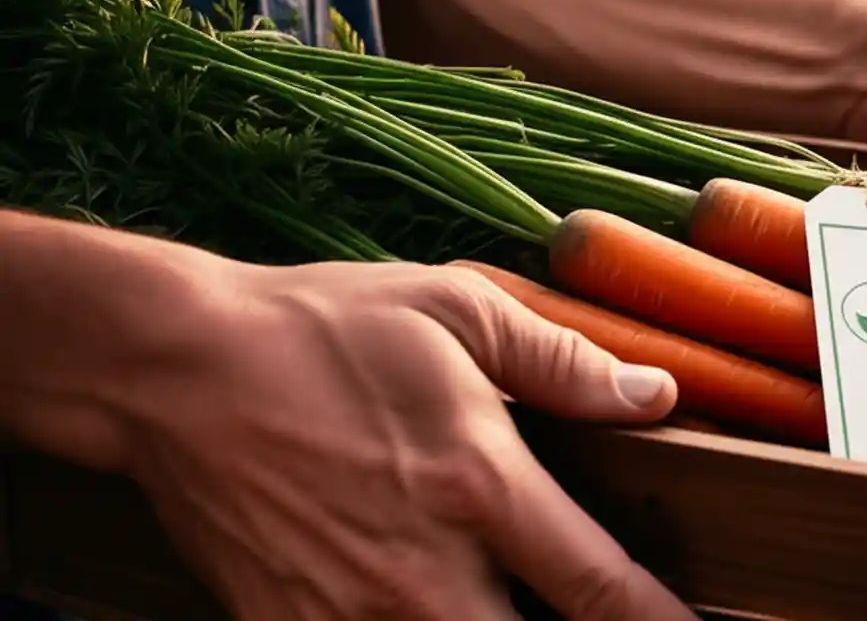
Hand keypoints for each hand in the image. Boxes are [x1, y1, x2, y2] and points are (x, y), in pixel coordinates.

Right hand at [111, 259, 695, 619]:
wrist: (175, 367)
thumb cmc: (323, 329)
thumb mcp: (455, 311)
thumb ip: (565, 363)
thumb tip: (656, 392)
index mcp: (480, 485)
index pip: (602, 591)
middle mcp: (424, 570)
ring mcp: (351, 614)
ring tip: (502, 606)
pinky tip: (423, 613)